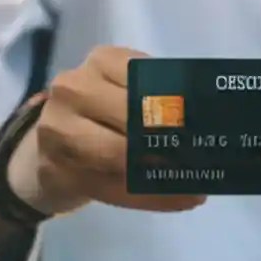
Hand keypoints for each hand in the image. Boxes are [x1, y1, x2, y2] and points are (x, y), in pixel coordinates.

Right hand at [6, 46, 205, 214]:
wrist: (43, 150)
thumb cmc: (101, 118)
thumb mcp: (129, 93)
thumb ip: (165, 101)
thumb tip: (217, 125)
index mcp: (104, 60)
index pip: (155, 83)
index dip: (187, 109)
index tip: (215, 128)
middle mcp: (75, 88)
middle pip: (138, 118)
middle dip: (178, 143)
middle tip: (210, 161)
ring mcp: (58, 129)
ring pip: (124, 156)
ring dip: (166, 174)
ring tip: (198, 183)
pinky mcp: (56, 170)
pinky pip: (114, 188)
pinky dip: (153, 197)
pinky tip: (181, 199)